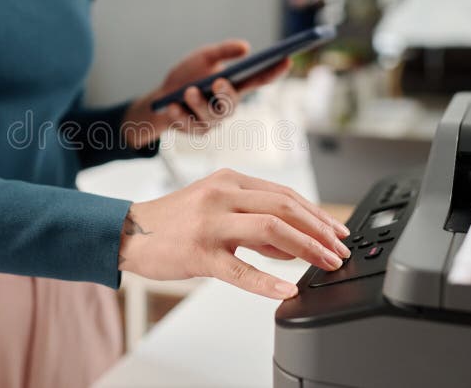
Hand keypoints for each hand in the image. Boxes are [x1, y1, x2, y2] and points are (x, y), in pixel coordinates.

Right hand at [118, 168, 350, 298]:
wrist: (129, 232)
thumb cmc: (174, 221)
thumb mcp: (217, 209)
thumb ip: (254, 223)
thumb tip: (293, 244)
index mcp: (229, 180)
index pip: (284, 193)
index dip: (316, 213)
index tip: (337, 231)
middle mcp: (222, 194)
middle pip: (284, 206)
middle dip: (320, 230)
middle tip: (341, 250)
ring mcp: (211, 222)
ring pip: (270, 228)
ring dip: (306, 248)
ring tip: (326, 264)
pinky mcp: (199, 252)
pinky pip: (240, 268)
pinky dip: (267, 280)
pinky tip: (287, 290)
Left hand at [123, 40, 289, 147]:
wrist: (161, 98)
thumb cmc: (188, 76)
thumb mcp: (203, 57)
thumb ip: (223, 51)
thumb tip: (245, 47)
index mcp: (235, 86)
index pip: (259, 80)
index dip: (274, 71)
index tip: (287, 59)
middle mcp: (228, 106)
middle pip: (233, 103)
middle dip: (226, 93)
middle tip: (218, 81)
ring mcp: (212, 121)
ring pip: (211, 116)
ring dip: (199, 103)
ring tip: (188, 91)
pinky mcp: (196, 131)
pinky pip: (189, 125)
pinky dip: (179, 115)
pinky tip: (172, 106)